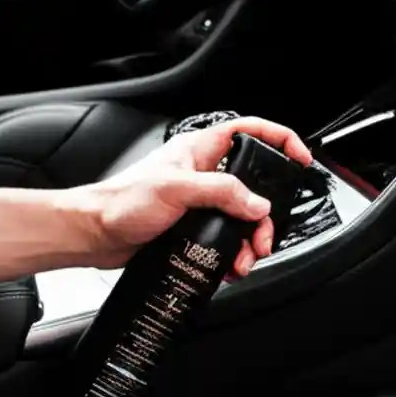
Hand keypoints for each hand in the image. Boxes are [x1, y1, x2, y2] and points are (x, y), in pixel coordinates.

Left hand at [69, 117, 312, 274]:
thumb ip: (222, 192)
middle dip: (266, 214)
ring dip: (251, 240)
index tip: (300, 158)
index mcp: (202, 151)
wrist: (95, 234)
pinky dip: (234, 254)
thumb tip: (257, 204)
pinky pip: (227, 239)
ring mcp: (201, 202)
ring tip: (245, 258)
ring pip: (243, 217)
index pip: (250, 132)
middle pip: (255, 185)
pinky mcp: (195, 227)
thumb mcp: (177, 190)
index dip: (280, 139)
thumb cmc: (122, 202)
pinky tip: (230, 265)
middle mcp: (205, 174)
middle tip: (263, 235)